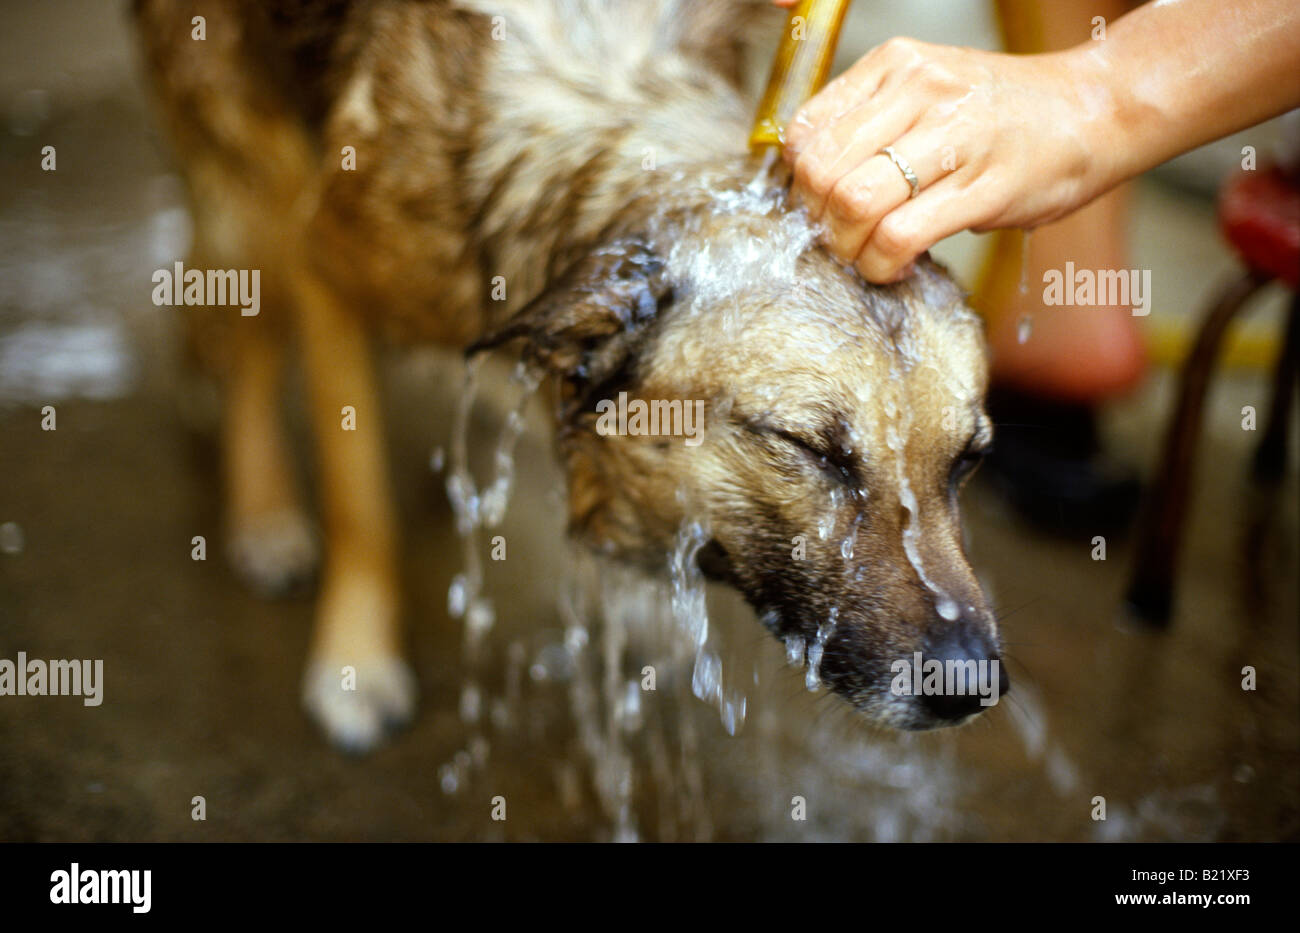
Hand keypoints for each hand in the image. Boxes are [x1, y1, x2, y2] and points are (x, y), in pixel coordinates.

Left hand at [784, 37, 1118, 281]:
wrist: (1096, 110)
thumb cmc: (1004, 112)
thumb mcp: (928, 89)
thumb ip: (871, 120)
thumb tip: (812, 182)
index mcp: (895, 65)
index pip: (805, 132)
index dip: (799, 183)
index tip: (820, 206)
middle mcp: (919, 92)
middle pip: (821, 173)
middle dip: (817, 222)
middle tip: (840, 238)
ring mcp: (953, 139)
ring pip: (854, 203)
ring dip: (847, 248)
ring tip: (865, 255)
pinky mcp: (982, 189)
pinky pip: (900, 236)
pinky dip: (882, 265)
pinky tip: (894, 266)